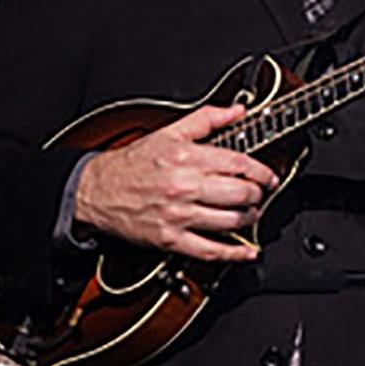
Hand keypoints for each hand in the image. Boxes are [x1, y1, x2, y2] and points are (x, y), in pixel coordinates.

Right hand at [74, 103, 279, 260]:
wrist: (95, 190)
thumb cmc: (132, 164)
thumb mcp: (169, 133)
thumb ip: (207, 119)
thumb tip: (237, 111)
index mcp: (185, 158)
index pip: (237, 164)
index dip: (261, 171)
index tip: (269, 176)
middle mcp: (184, 186)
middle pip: (239, 193)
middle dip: (258, 194)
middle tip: (259, 193)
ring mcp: (178, 215)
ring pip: (230, 221)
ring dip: (249, 218)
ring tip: (251, 213)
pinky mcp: (170, 239)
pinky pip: (209, 251)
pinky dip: (234, 254)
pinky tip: (248, 251)